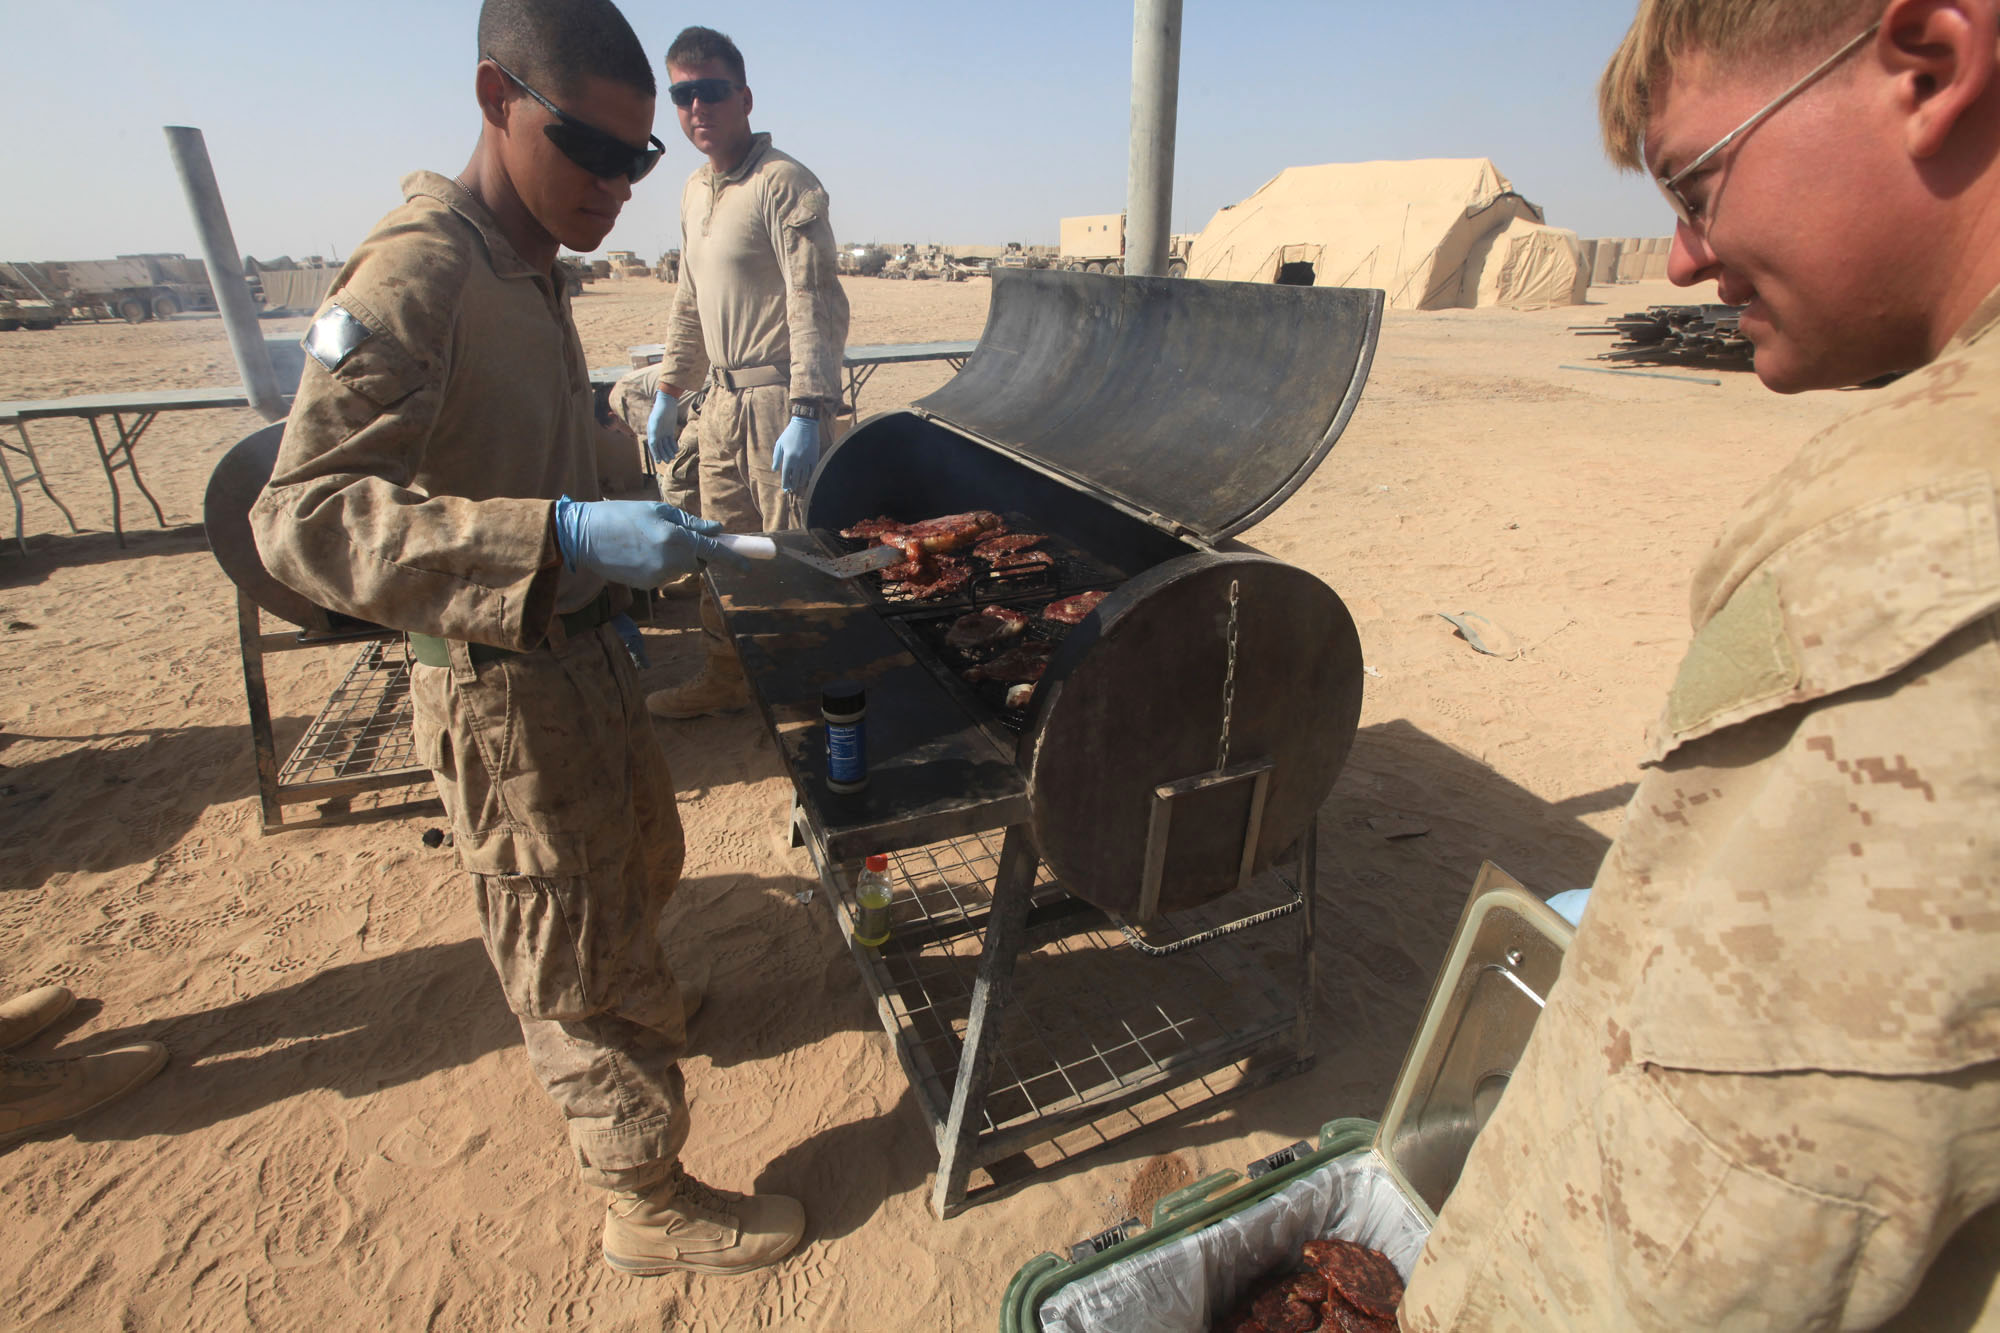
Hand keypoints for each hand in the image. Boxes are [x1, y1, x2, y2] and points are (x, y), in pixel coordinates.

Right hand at [552, 496, 748, 586]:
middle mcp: (670, 560)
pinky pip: (665, 575)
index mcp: (675, 537)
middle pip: (698, 561)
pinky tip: (639, 553)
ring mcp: (659, 576)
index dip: (733, 559)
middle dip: (695, 551)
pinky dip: (659, 564)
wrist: (585, 536)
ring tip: (647, 541)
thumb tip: (717, 530)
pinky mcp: (648, 585)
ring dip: (675, 557)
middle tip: (674, 536)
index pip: (712, 551)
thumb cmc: (621, 516)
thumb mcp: (657, 511)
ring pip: (681, 568)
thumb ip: (690, 522)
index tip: (749, 567)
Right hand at [645, 391, 675, 463]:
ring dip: (668, 451)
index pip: (653, 446)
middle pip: (659, 447)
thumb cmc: (660, 411)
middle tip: (668, 461)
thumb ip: (654, 432)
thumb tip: (653, 444)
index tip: (658, 462)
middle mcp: (656, 433)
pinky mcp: (670, 430)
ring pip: (665, 445)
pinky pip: (671, 441)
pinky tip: (676, 450)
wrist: (667, 403)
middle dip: (663, 454)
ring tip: (672, 457)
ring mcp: (663, 432)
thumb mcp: (656, 422)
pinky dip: (673, 446)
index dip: (655, 454)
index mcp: (651, 432)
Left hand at [771, 415, 819, 493]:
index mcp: (788, 458)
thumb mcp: (779, 444)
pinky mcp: (814, 457)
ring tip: (799, 484)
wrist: (805, 424)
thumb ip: (776, 458)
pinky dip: (809, 476)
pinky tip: (807, 478)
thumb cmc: (789, 434)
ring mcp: (807, 460)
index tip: (785, 488)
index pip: (786, 476)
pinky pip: (812, 471)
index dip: (785, 483)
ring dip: (801, 482)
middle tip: (792, 488)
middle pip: (795, 479)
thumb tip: (774, 470)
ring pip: (804, 477)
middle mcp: (797, 461)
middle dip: (793, 485)